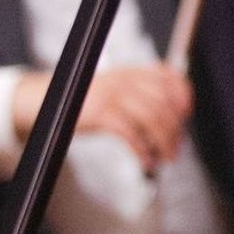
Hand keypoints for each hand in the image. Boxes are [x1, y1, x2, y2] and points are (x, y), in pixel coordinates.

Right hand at [12, 64, 191, 173]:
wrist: (47, 101)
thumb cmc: (83, 100)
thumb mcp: (114, 89)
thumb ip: (139, 95)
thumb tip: (170, 119)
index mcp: (131, 72)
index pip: (169, 77)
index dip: (183, 96)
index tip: (185, 115)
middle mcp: (125, 80)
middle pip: (164, 103)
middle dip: (175, 129)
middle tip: (176, 148)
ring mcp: (113, 96)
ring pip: (152, 119)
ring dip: (164, 142)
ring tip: (166, 158)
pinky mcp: (101, 114)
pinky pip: (131, 134)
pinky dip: (142, 151)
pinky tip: (146, 161)